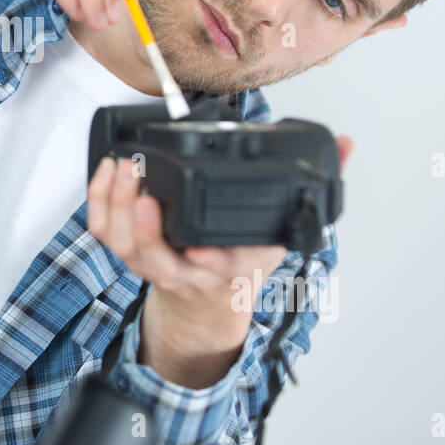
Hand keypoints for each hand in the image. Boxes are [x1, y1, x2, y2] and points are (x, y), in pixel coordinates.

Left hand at [86, 135, 353, 386]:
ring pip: (125, 249)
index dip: (212, 260)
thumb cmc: (241, 259)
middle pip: (156, 260)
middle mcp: (188, 271)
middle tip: (142, 187)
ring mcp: (155, 265)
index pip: (222, 268)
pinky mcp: (131, 252)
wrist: (210, 300)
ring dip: (116, 209)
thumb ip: (314, 186)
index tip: (202, 248)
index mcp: (230, 268)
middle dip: (144, 227)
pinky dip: (99, 204)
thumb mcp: (286, 230)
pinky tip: (105, 173)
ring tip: (122, 168)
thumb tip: (346, 145)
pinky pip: (105, 235)